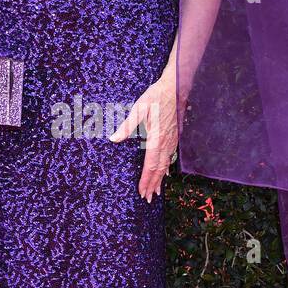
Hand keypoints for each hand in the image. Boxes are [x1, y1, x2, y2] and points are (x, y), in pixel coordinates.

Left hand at [108, 70, 177, 200]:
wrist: (174, 88)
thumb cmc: (155, 97)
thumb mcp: (138, 109)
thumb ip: (127, 126)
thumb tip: (113, 138)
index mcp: (156, 139)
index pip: (150, 166)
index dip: (146, 181)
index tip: (142, 193)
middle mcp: (166, 143)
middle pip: (159, 170)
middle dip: (153, 185)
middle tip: (148, 199)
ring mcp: (172, 141)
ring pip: (166, 165)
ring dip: (160, 180)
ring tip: (157, 192)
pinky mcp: (174, 137)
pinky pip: (170, 157)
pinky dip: (166, 168)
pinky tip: (166, 173)